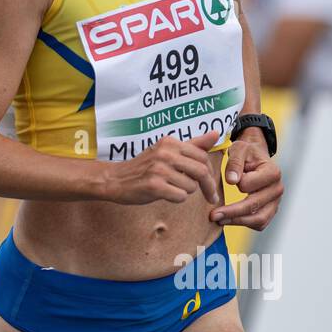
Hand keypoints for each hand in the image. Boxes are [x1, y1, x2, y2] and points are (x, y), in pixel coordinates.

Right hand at [99, 131, 221, 206]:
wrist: (115, 179)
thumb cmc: (144, 167)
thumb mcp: (167, 151)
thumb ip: (193, 144)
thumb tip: (216, 134)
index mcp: (170, 142)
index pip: (203, 156)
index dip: (210, 172)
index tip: (210, 183)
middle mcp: (165, 153)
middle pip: (201, 171)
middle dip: (208, 186)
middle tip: (211, 196)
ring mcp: (159, 169)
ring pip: (191, 186)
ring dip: (186, 191)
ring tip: (172, 188)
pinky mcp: (154, 186)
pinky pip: (180, 196)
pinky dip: (177, 198)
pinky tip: (165, 194)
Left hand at [210, 130, 282, 229]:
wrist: (256, 158)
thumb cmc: (246, 153)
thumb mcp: (239, 149)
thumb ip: (235, 162)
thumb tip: (232, 181)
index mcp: (272, 172)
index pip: (248, 185)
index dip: (235, 183)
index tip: (226, 180)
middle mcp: (277, 189)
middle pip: (254, 206)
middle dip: (231, 212)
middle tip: (213, 215)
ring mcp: (276, 202)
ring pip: (259, 220)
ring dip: (237, 222)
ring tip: (218, 220)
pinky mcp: (271, 210)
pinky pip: (259, 224)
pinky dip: (244, 224)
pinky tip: (228, 220)